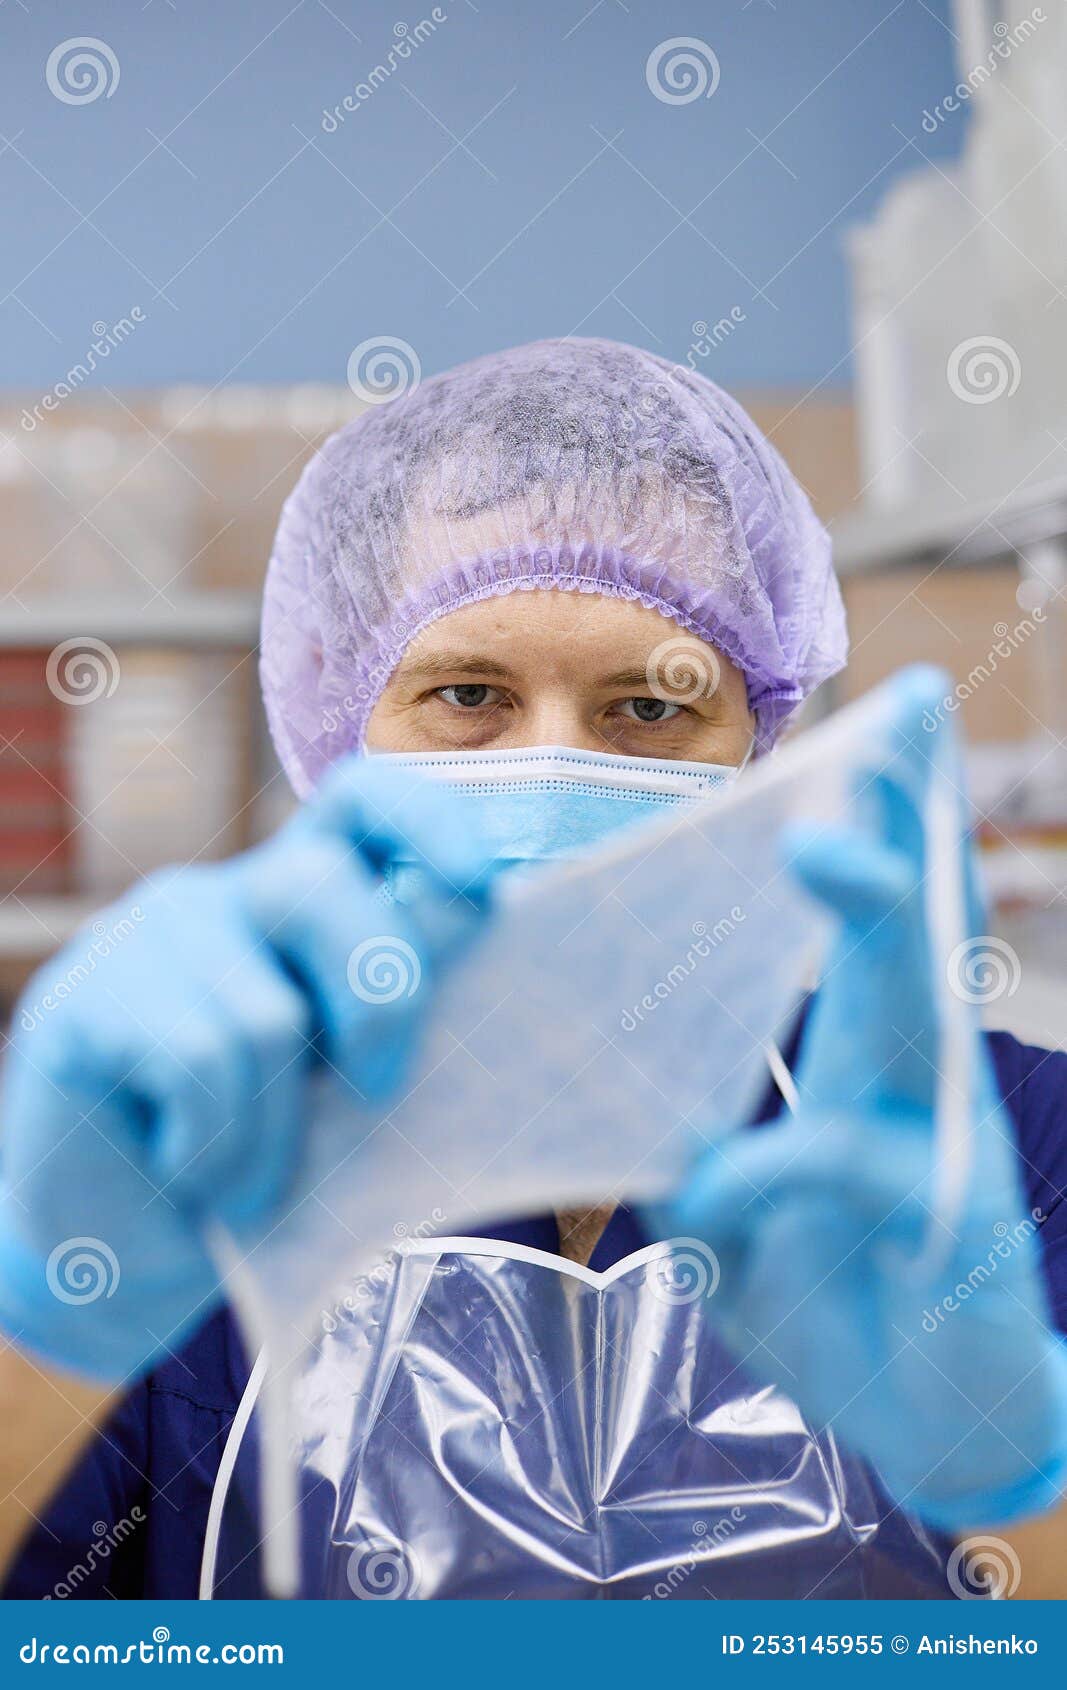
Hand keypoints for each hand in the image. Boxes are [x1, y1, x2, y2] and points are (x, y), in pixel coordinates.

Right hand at [0, 759, 493, 1385]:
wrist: (122, 1246)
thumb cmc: (262, 1162)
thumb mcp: (349, 1088)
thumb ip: (402, 1025)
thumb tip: (500, 995)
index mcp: (310, 902)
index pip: (365, 803)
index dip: (428, 820)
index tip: (479, 889)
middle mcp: (231, 896)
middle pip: (323, 886)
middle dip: (378, 1004)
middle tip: (376, 1094)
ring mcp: (151, 939)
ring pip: (265, 1013)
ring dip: (280, 1133)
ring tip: (257, 1185)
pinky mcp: (88, 998)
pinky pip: (197, 1064)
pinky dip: (217, 1148)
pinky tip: (192, 1174)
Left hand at [675, 670, 1066, 1531]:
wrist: (943, 1430)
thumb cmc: (849, 1309)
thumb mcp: (749, 1232)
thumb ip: (704, 1170)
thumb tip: (641, 1131)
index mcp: (863, 1064)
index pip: (865, 935)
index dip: (866, 839)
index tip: (856, 746)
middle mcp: (909, 1080)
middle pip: (907, 931)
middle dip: (892, 827)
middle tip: (876, 732)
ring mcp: (935, 1142)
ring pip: (911, 1010)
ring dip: (876, 923)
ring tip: (832, 850)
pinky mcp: (938, 1221)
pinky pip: (844, 1170)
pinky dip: (768, 1177)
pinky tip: (713, 1191)